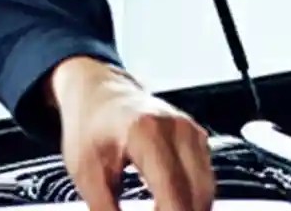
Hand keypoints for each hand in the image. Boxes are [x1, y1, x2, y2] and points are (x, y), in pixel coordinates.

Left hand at [50, 57, 214, 210]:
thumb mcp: (85, 171)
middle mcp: (178, 129)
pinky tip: (166, 209)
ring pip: (205, 193)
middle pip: (197, 197)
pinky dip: (190, 202)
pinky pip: (204, 182)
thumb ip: (104, 209)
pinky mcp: (199, 139)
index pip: (173, 194)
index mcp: (147, 133)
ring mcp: (193, 132)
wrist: (97, 92)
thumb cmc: (88, 127)